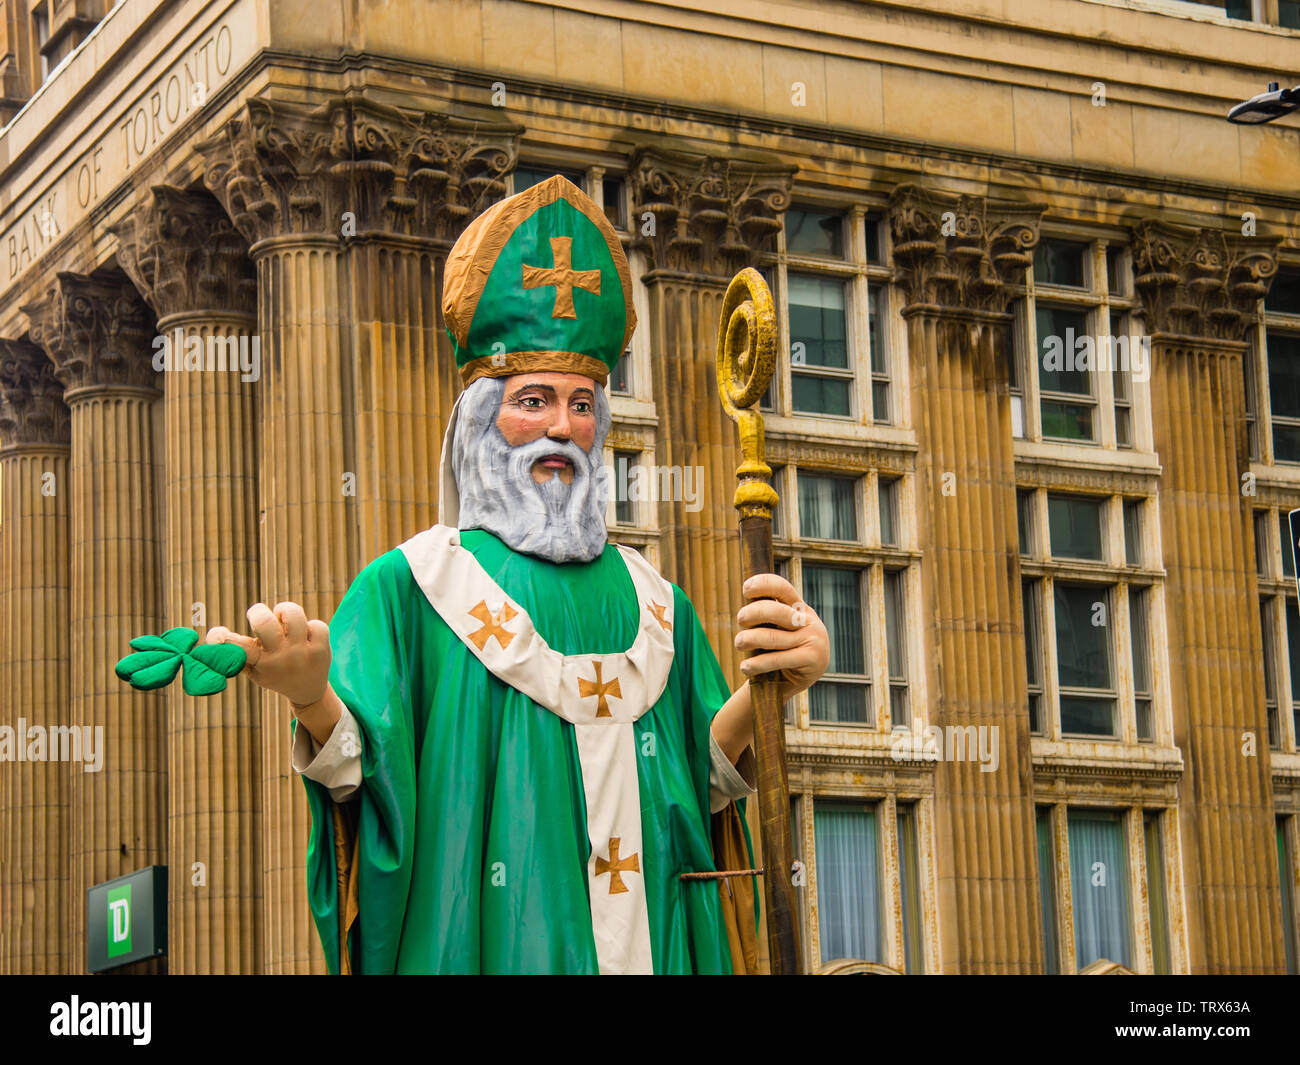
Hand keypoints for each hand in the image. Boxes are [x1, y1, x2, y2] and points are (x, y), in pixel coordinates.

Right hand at [206, 602, 331, 708]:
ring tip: (283, 618)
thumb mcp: (253, 669)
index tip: (216, 636)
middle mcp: (281, 657)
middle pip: (265, 623)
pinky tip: (306, 635)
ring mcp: (302, 652)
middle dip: (257, 612)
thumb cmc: (274, 672)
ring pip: (293, 614)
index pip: (238, 648)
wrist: (308, 692)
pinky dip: (311, 625)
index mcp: (261, 663)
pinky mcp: (321, 648)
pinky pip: (316, 623)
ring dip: (285, 610)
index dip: (222, 638)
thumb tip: (212, 635)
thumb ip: (235, 652)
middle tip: (258, 616)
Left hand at [734, 574, 829, 701]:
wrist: (796, 682)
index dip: (763, 584)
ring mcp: (813, 640)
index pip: (782, 588)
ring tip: (739, 643)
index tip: (746, 590)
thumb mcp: (776, 628)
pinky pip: (776, 660)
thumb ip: (766, 615)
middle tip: (740, 619)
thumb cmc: (778, 650)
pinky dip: (756, 664)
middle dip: (752, 613)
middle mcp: (809, 621)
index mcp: (800, 608)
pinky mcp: (812, 660)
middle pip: (775, 611)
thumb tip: (742, 603)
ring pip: (771, 638)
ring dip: (748, 639)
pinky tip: (745, 667)